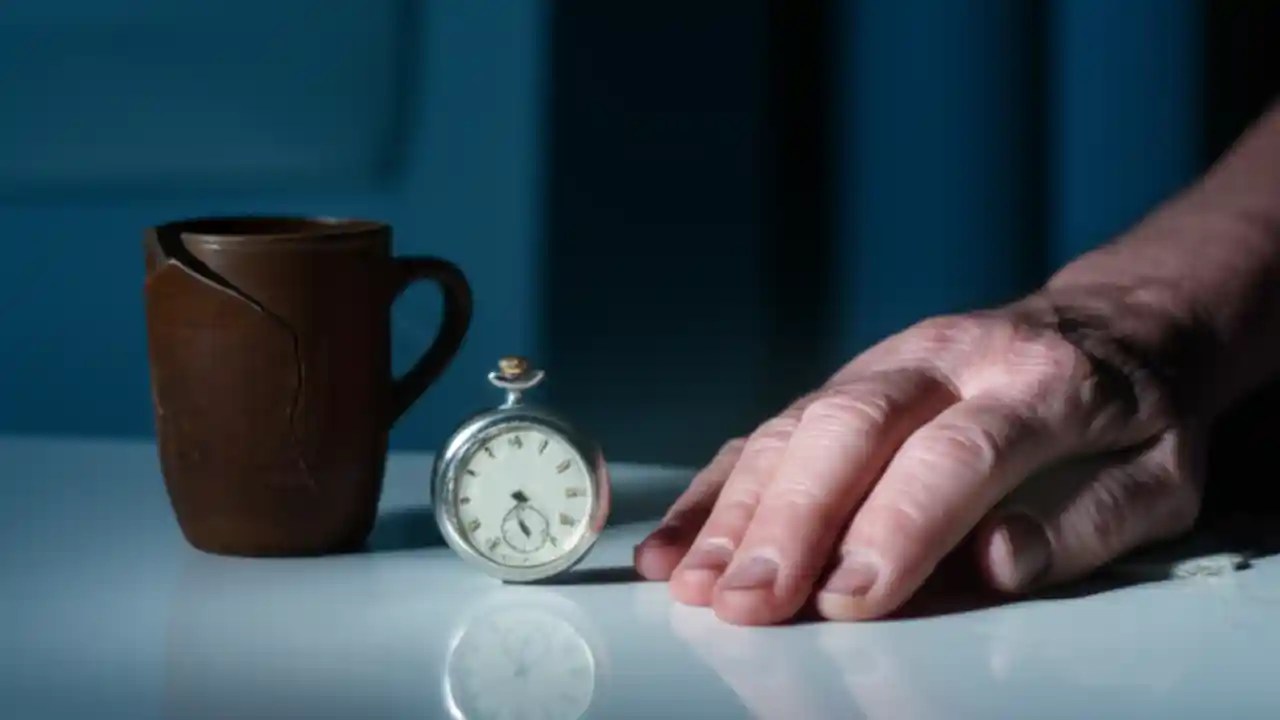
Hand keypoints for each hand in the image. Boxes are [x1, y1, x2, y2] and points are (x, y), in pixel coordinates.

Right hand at [634, 289, 1203, 623]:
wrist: (1115, 324)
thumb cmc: (1140, 417)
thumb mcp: (1162, 476)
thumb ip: (1089, 522)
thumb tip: (996, 561)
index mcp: (1042, 381)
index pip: (954, 454)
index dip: (896, 528)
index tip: (847, 600)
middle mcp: (948, 357)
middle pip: (850, 429)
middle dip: (789, 521)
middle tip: (747, 603)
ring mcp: (887, 361)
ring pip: (796, 425)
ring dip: (738, 509)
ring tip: (696, 584)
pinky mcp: (846, 380)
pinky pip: (770, 427)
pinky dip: (718, 488)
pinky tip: (677, 542)